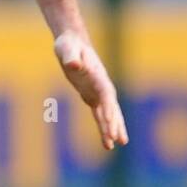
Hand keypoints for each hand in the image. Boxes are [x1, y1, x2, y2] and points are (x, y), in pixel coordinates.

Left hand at [54, 30, 127, 150]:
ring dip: (112, 128)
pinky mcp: (91, 95)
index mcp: (98, 75)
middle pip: (112, 107)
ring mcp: (98, 91)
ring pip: (108, 113)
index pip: (106, 95)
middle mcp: (102, 85)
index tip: (110, 123)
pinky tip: (106, 139)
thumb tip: (73, 65)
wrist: (72, 41)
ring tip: (117, 145)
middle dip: (115, 124)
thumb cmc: (69, 44)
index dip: (109, 109)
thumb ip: (71, 58)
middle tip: (120, 140)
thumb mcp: (66, 49)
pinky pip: (99, 113)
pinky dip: (103, 125)